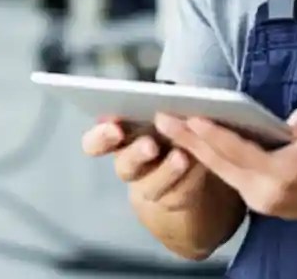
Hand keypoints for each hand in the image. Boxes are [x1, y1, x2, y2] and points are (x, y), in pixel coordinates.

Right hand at [81, 119, 209, 210]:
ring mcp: (148, 187)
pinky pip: (179, 194)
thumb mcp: (158, 117)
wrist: (180, 174)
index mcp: (117, 139)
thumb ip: (160, 107)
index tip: (114, 128)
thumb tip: (176, 95)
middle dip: (137, 155)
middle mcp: (128, 165)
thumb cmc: (164, 130)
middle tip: (150, 145)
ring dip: (167, 171)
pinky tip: (201, 163)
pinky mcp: (172, 201)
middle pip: (125, 166)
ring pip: (152, 186)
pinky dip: (191, 178)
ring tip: (182, 157)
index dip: (101, 137)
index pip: (95, 143)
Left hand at [155, 99, 296, 221]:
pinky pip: (225, 175)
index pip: (241, 152)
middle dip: (189, 140)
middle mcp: (264, 192)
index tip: (191, 118)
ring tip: (167, 126)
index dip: (215, 135)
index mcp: (284, 174)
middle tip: (162, 118)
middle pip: (220, 163)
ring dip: (192, 148)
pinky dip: (206, 156)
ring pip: (218, 170)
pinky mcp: (251, 199)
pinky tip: (189, 140)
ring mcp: (256, 199)